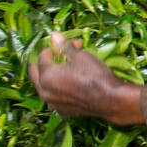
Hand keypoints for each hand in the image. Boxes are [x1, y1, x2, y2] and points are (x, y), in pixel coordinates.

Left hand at [28, 30, 143, 127]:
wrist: (110, 100)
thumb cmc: (95, 76)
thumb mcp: (81, 56)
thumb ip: (64, 46)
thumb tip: (54, 35)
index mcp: (46, 76)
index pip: (42, 56)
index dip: (56, 47)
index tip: (70, 44)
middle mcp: (44, 92)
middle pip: (35, 73)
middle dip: (45, 61)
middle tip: (59, 54)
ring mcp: (52, 103)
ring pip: (43, 86)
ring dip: (51, 75)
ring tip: (67, 69)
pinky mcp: (61, 111)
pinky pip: (54, 98)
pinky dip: (58, 90)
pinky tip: (70, 85)